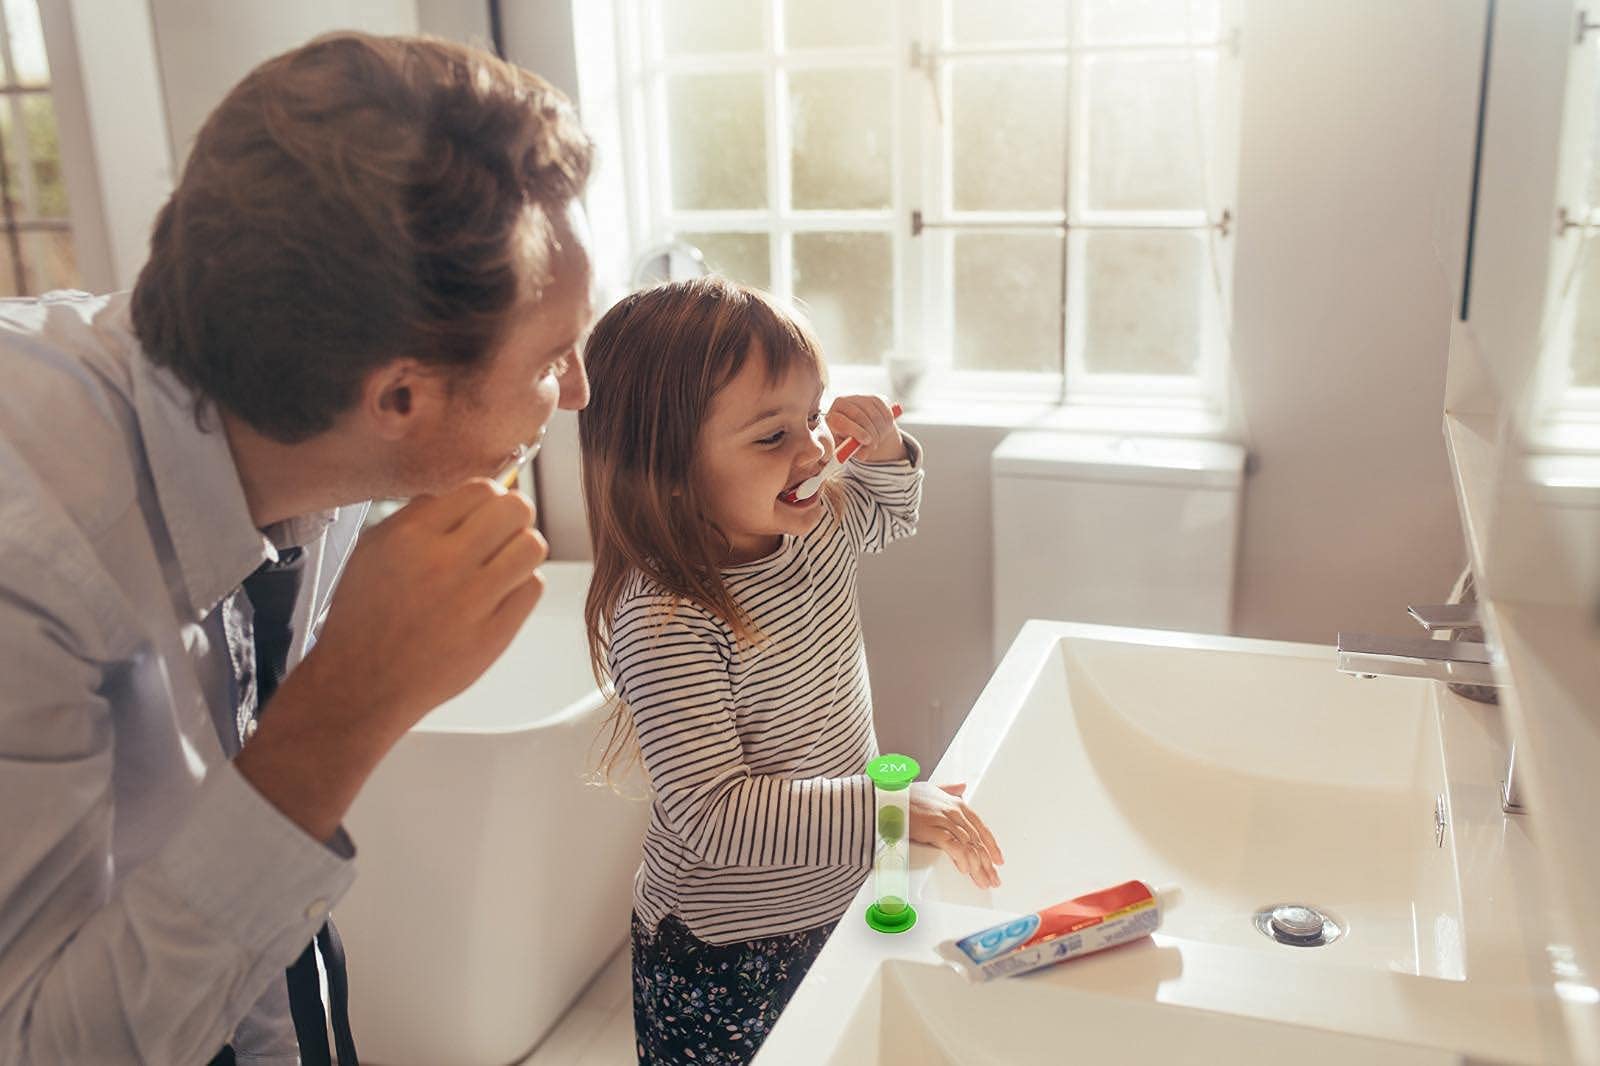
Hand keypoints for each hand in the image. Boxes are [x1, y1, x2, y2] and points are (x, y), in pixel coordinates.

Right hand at [236, 479, 545, 839]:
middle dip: (513, 517)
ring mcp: (472, 600)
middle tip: (501, 534)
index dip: (488, 498)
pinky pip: (532, 587)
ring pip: (532, 546)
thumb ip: (416, 516)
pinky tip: (499, 596)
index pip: (480, 488)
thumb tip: (461, 493)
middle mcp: (444, 563)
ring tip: (503, 565)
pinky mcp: (494, 633)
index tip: (484, 512)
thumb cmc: (366, 617)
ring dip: (522, 551)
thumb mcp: (373, 551)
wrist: (361, 684)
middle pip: (516, 509)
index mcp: (412, 536)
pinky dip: (521, 587)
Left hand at [826, 394, 904, 463]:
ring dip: (880, 430)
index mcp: (831, 418)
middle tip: (875, 444)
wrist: (861, 430)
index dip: (855, 431)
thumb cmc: (851, 442)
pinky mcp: (872, 397)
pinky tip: (883, 429)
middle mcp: (841, 403)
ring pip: (874, 414)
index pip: (840, 421)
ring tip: (878, 439)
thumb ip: (856, 453)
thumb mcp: (850, 450)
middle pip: (858, 415)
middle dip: (870, 432)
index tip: (867, 441)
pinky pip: (884, 409)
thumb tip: (864, 454)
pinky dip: (888, 422)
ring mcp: (857, 398)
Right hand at [909, 782, 1003, 889]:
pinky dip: (961, 859)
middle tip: (993, 878)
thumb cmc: (906, 796)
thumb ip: (949, 789)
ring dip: (977, 866)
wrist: (888, 798)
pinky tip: (965, 869)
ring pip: (968, 846)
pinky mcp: (932, 829)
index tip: (998, 860)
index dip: (992, 846)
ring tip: (981, 880)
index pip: (981, 827)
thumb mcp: (931, 788)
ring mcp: (943, 820)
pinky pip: (953, 847)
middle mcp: (954, 811)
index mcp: (956, 803)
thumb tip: (962, 787)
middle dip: (988, 863)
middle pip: (977, 841)